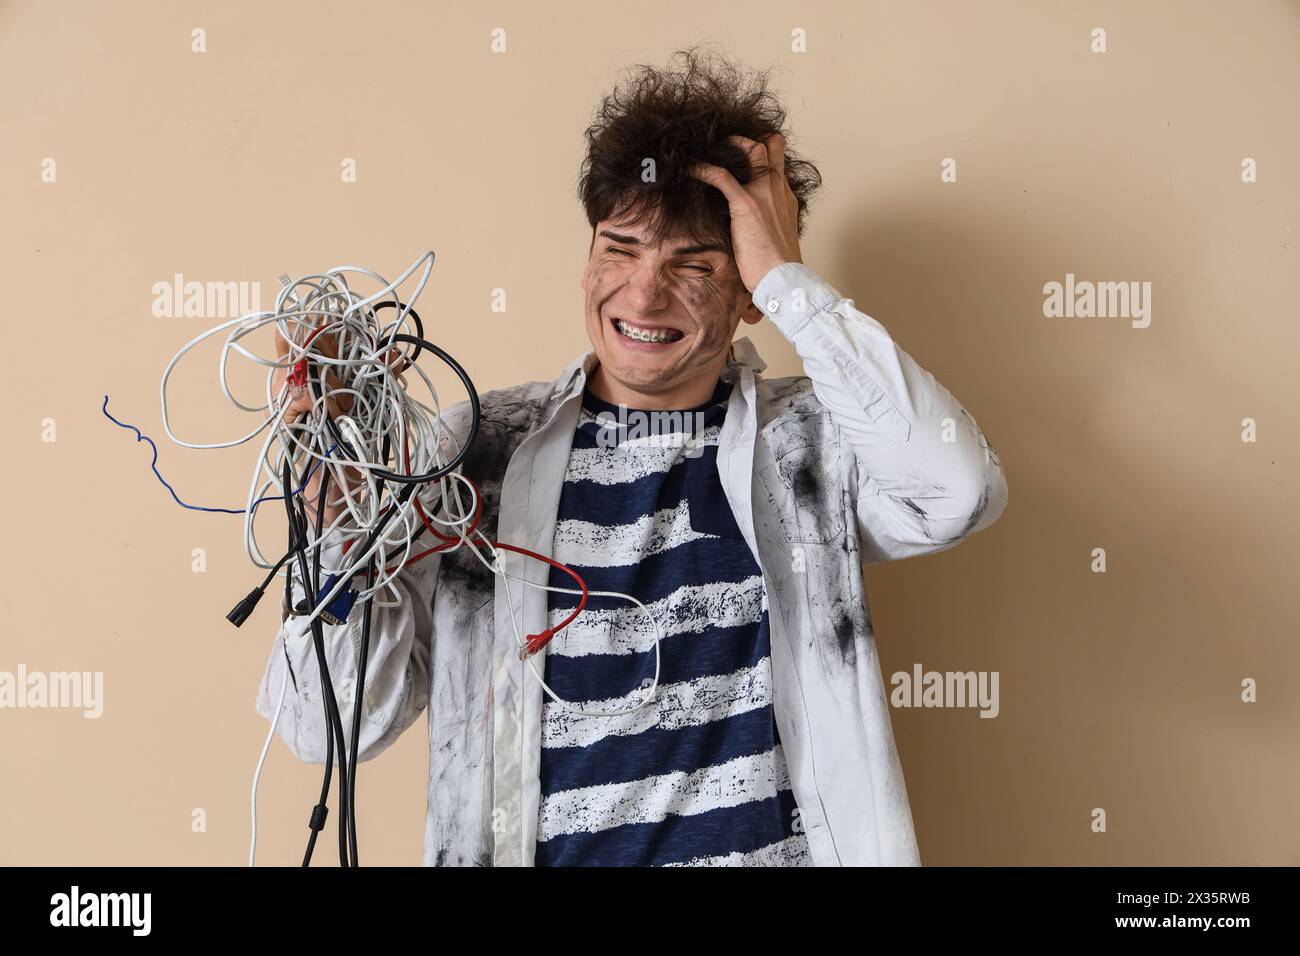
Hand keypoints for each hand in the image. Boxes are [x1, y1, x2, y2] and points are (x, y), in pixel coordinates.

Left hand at [689, 132, 802, 291]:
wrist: (783, 278)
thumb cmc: (777, 267)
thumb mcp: (778, 238)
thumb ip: (768, 225)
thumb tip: (755, 231)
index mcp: (786, 199)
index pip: (778, 166)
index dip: (765, 154)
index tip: (749, 155)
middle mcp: (778, 190)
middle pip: (771, 148)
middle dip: (750, 140)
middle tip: (730, 142)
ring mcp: (764, 194)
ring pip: (753, 151)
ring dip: (732, 144)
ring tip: (711, 148)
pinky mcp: (746, 203)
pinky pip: (722, 176)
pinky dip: (705, 170)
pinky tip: (693, 169)